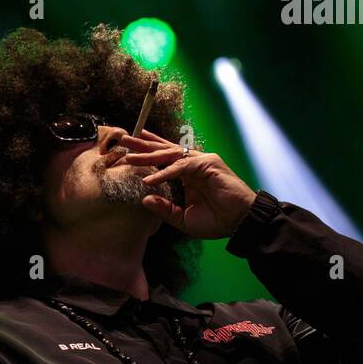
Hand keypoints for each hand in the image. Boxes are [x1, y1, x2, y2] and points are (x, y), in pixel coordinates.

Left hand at [115, 131, 256, 238]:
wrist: (239, 224)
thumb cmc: (216, 221)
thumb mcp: (183, 218)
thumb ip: (165, 208)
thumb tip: (144, 198)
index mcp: (187, 174)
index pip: (164, 158)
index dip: (146, 152)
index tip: (128, 149)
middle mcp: (193, 164)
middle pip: (163, 151)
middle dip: (142, 146)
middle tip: (123, 140)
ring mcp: (202, 162)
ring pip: (170, 155)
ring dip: (148, 155)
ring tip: (129, 157)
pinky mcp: (209, 164)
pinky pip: (182, 166)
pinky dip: (165, 172)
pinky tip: (150, 179)